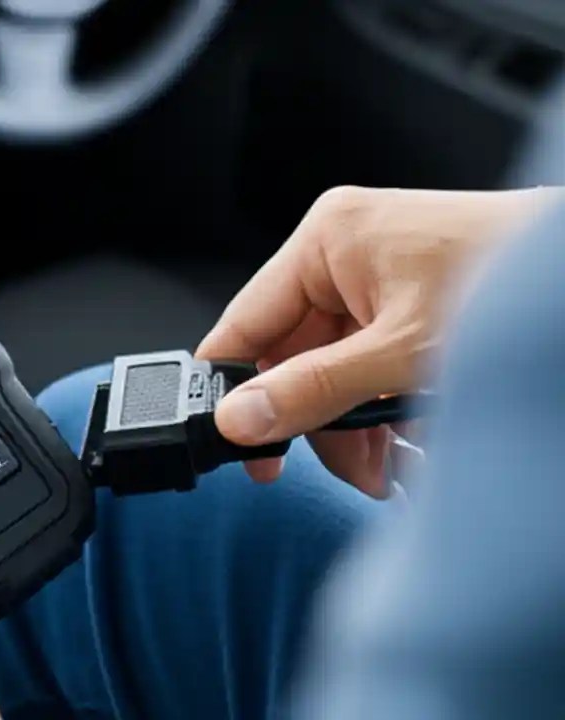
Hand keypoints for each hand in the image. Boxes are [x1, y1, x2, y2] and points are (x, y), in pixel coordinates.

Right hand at [197, 186, 561, 495]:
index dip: (234, 389)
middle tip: (345, 471)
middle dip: (321, 423)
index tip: (234, 444)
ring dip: (358, 427)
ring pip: (335, 369)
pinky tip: (411, 446)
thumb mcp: (402, 355)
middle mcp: (347, 252)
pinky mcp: (411, 302)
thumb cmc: (516, 284)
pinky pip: (372, 363)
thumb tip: (241, 418)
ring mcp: (380, 277)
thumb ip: (312, 391)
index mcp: (328, 240)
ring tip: (391, 472)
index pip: (246, 323)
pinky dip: (387, 408)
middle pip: (294, 357)